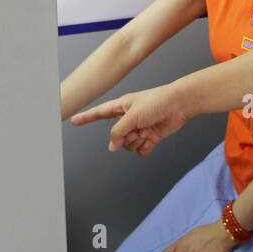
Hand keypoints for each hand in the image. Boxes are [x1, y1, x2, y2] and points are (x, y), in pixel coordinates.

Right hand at [70, 83, 189, 155]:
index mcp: (121, 107)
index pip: (99, 113)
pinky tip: (151, 139)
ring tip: (145, 132)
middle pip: (116, 136)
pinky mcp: (151, 135)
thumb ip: (118, 131)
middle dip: (124, 138)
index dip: (86, 117)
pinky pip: (141, 150)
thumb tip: (111, 146)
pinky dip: (145, 148)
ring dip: (136, 142)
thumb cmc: (157, 102)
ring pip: (128, 145)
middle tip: (135, 131)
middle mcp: (129, 118)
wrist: (179, 104)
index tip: (74, 121)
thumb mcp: (132, 115)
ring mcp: (140, 128)